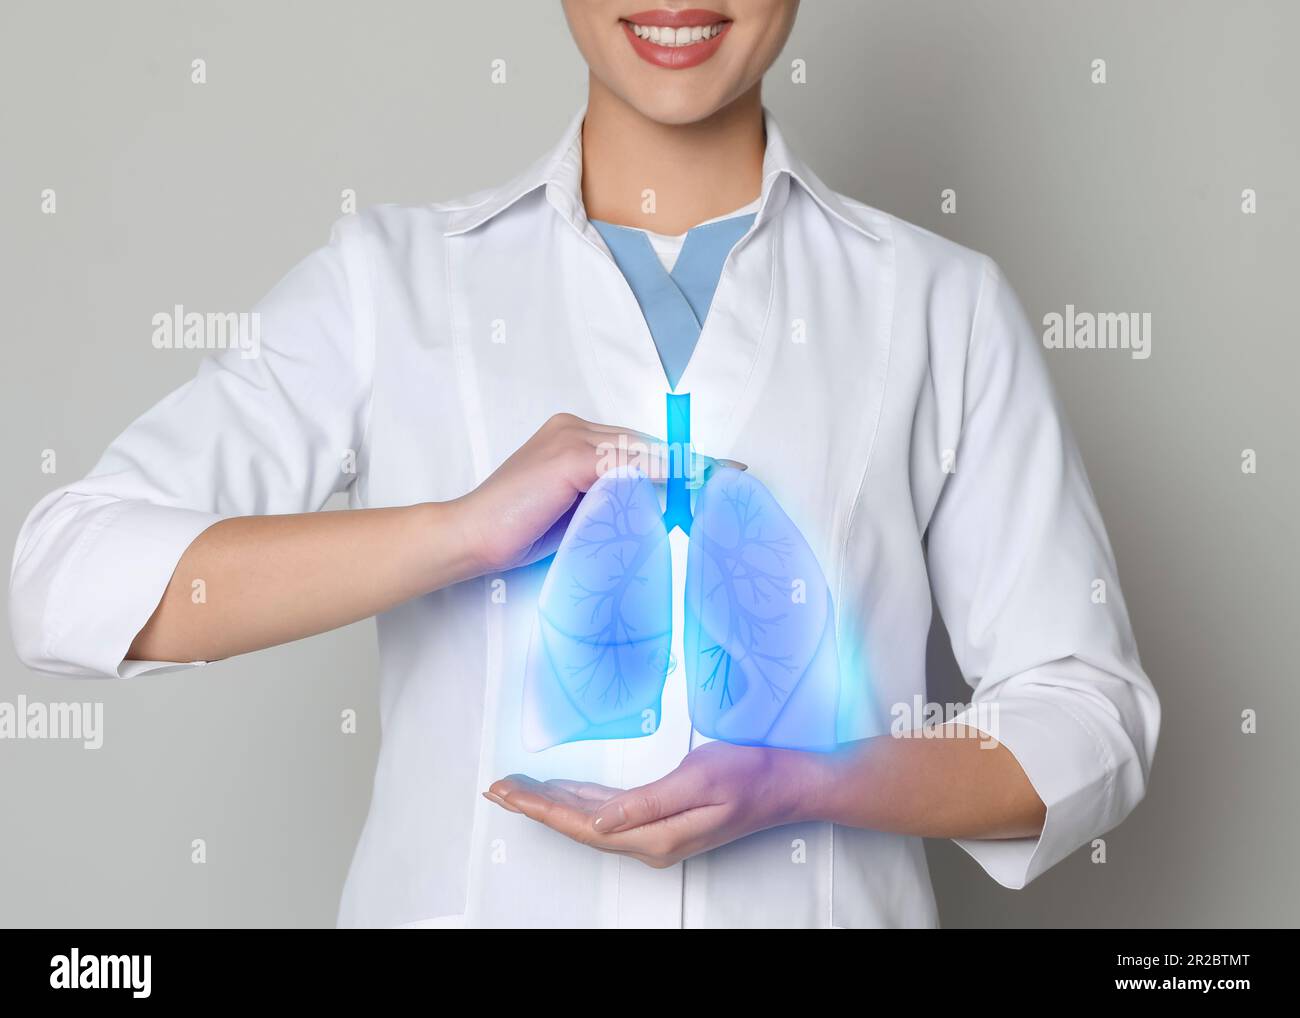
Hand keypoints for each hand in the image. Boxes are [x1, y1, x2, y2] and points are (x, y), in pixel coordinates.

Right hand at [450, 412, 744, 574]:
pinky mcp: (569, 455)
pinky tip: (685, 488)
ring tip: (717, 483)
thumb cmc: (518, 532)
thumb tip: (661, 503)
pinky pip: (626, 465)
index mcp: (573, 434)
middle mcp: (573, 426)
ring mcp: (571, 437)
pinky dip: (658, 476)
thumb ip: (611, 498)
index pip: (636, 445)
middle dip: (688, 461)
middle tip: (732, 476)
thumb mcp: (576, 510)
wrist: (470, 538)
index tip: (719, 470)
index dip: (679, 458)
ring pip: (639, 452)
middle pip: (645, 443)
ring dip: (681, 469)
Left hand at [484, 741, 829, 868]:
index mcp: (654, 836)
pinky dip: (580, 802)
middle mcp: (650, 842)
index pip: (582, 826)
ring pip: (591, 821)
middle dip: (536, 808)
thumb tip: (597, 822)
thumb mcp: (700, 778)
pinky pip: (610, 814)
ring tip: (518, 790)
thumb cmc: (751, 771)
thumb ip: (647, 803)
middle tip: (496, 788)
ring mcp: (658, 834)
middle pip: (579, 827)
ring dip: (554, 805)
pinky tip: (564, 793)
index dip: (541, 810)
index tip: (506, 793)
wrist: (790, 783)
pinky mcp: (665, 819)